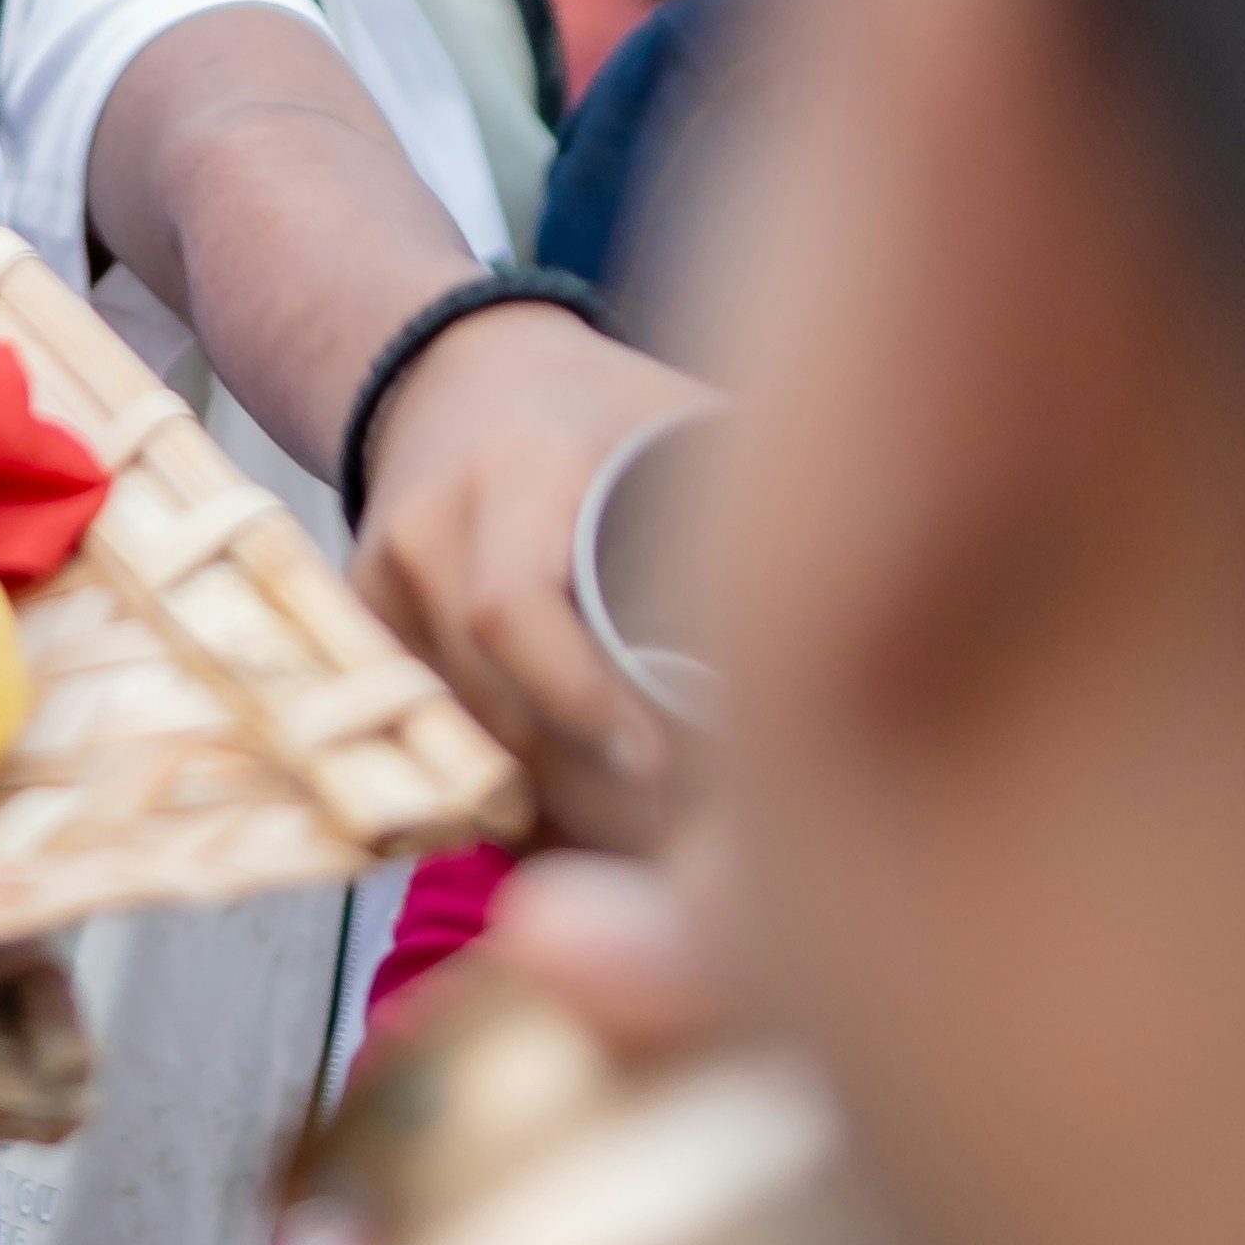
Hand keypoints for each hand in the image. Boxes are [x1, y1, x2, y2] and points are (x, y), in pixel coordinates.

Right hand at [348, 299, 710, 840]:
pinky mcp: (361, 640)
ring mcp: (380, 591)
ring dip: (562, 826)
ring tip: (665, 870)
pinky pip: (436, 753)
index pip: (516, 611)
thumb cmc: (602, 409)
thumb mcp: (681, 419)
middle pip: (498, 712)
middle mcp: (428, 532)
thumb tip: (884, 596)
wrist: (454, 374)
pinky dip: (512, 812)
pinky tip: (588, 849)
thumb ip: (761, 495)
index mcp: (517, 472)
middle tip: (706, 863)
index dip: (588, 705)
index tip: (670, 768)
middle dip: (601, 804)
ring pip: (466, 752)